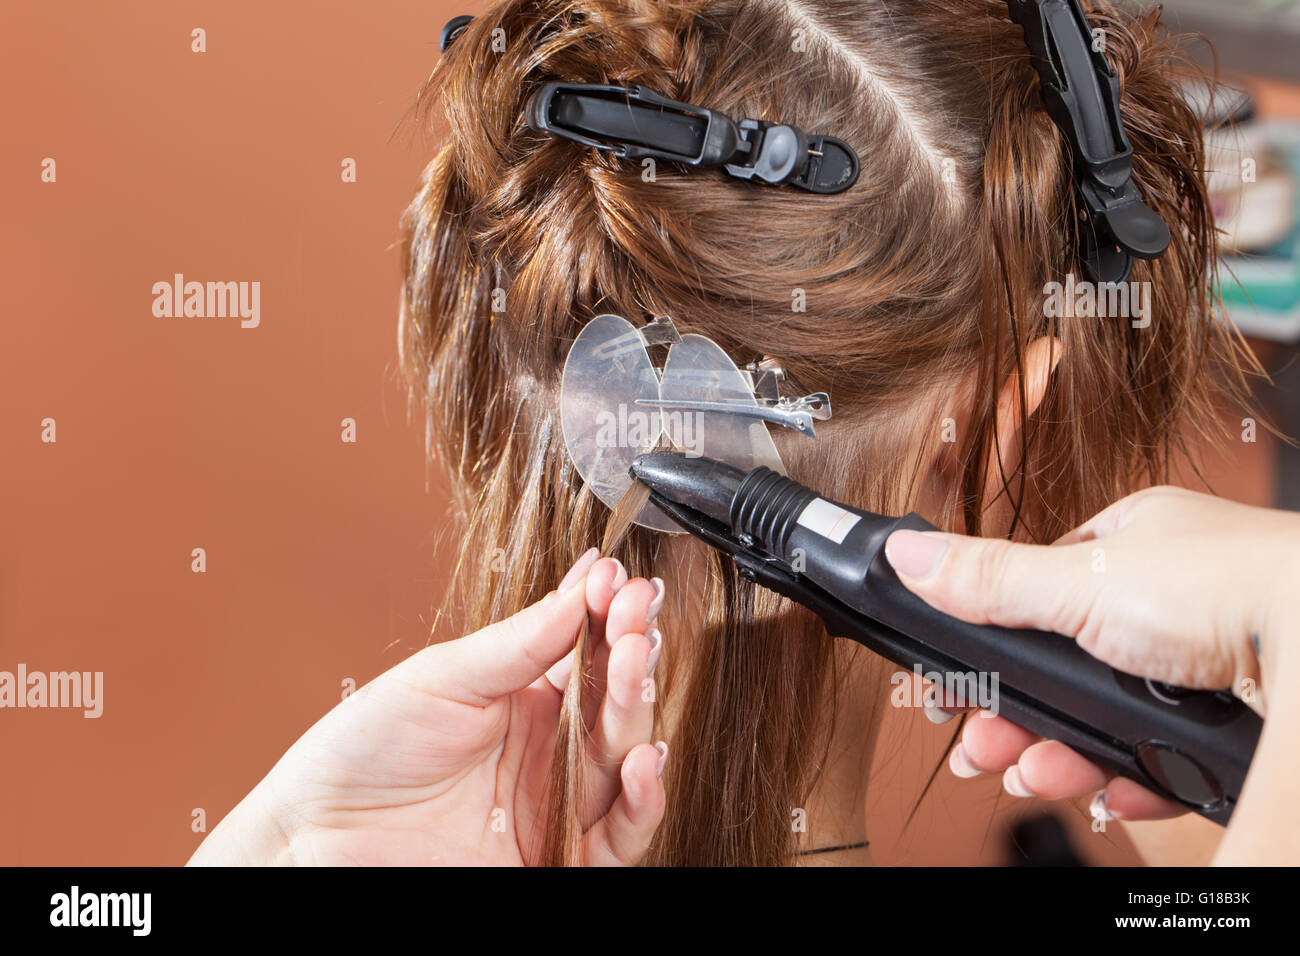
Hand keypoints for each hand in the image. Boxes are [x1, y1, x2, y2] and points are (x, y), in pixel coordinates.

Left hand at [189, 549, 666, 864]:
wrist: (313, 835)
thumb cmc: (361, 751)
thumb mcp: (440, 678)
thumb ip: (516, 645)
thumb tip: (578, 593)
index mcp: (522, 700)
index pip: (586, 654)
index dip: (609, 617)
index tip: (621, 581)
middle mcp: (547, 751)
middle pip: (612, 703)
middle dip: (630, 654)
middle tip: (636, 613)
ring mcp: (554, 805)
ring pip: (624, 761)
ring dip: (637, 711)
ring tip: (637, 663)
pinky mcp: (555, 858)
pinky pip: (618, 838)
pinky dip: (643, 802)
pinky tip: (645, 759)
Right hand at [884, 485, 1299, 821]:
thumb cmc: (1223, 583)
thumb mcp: (1078, 581)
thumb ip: (989, 578)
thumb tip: (908, 556)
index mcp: (1130, 544)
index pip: (1038, 596)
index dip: (995, 647)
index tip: (960, 686)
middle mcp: (1166, 594)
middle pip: (1065, 667)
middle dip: (1019, 715)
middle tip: (985, 747)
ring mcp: (1199, 653)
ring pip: (1108, 714)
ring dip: (1061, 751)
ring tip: (1034, 774)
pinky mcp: (1227, 710)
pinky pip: (1163, 750)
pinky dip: (1129, 774)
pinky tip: (1110, 788)